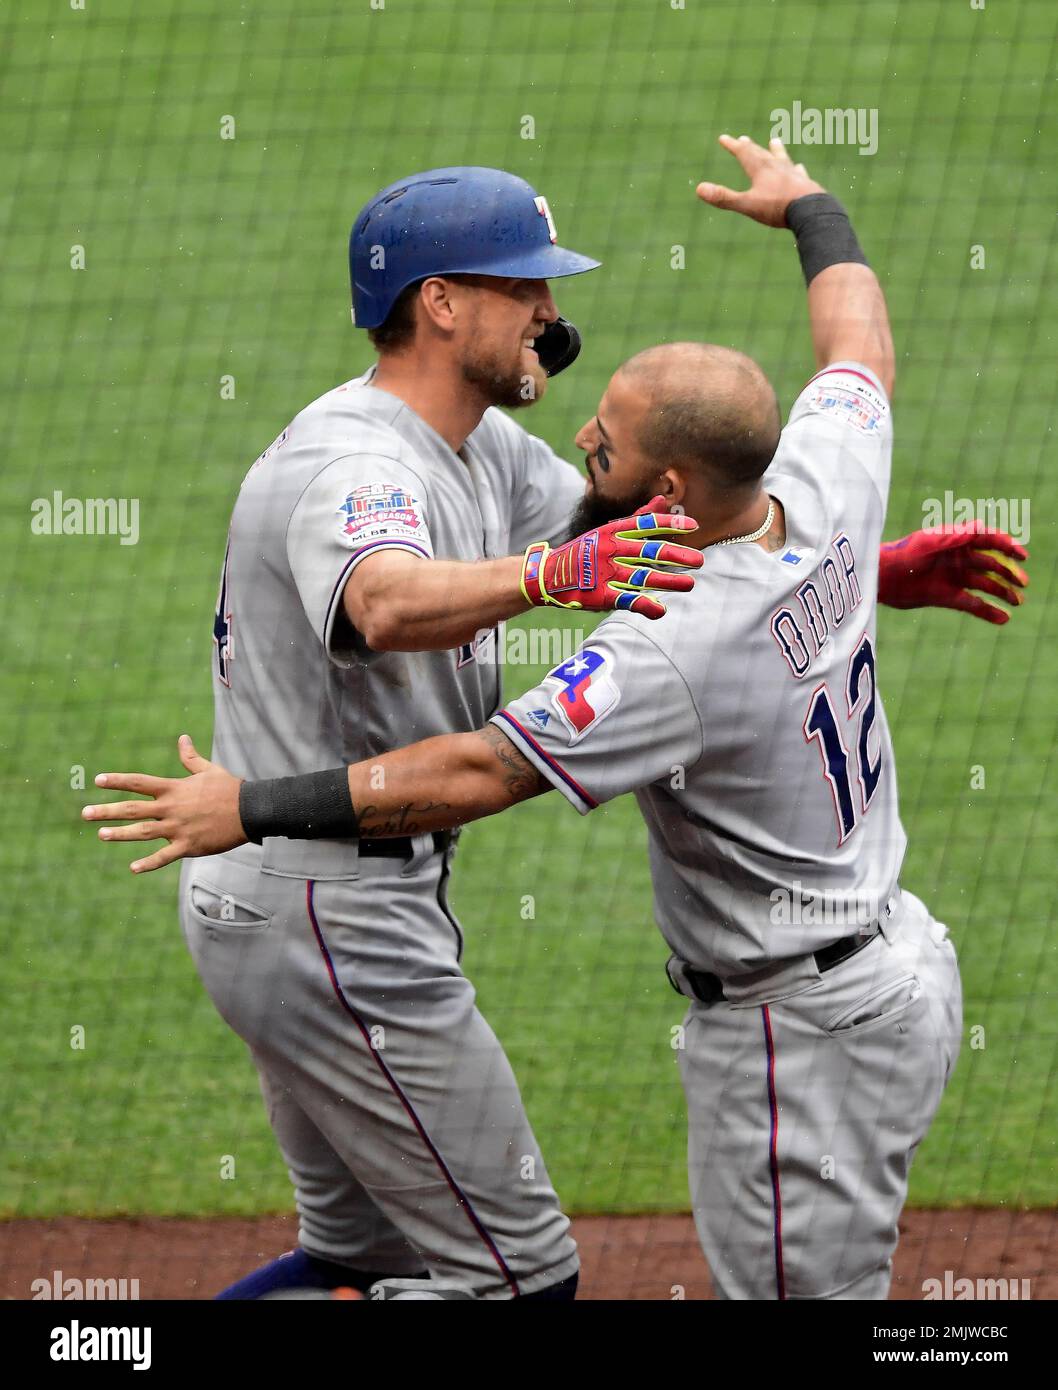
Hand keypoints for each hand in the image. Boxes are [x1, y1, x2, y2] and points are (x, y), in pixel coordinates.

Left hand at [82, 735, 246, 872]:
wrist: (250, 810)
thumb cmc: (230, 788)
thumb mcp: (208, 770)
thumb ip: (190, 758)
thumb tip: (182, 738)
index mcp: (174, 789)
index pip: (139, 782)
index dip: (117, 781)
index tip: (97, 780)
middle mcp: (171, 808)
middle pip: (133, 809)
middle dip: (107, 811)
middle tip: (85, 813)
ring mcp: (178, 828)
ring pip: (142, 832)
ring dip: (120, 834)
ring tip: (101, 835)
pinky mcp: (188, 845)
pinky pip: (164, 856)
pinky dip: (149, 863)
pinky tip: (133, 868)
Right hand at [520, 495, 703, 619]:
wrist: (547, 575)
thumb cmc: (583, 552)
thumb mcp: (606, 530)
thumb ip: (638, 518)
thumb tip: (661, 499)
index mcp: (612, 532)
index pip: (646, 524)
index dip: (671, 523)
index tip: (693, 525)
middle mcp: (610, 550)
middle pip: (649, 550)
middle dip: (677, 555)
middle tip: (698, 560)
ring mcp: (605, 573)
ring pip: (643, 576)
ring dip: (669, 581)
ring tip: (690, 583)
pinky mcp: (600, 596)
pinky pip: (627, 600)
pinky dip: (645, 605)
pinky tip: (660, 609)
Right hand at [697, 133, 824, 227]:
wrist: (810, 210)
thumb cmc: (777, 207)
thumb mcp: (747, 204)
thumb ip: (724, 198)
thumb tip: (698, 189)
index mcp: (760, 169)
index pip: (743, 152)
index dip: (732, 145)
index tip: (723, 138)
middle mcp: (776, 166)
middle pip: (760, 153)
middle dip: (750, 147)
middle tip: (743, 139)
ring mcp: (791, 173)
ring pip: (781, 158)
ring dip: (775, 150)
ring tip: (775, 141)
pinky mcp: (804, 183)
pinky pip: (798, 172)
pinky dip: (795, 169)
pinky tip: (798, 167)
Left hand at [878, 525, 1028, 623]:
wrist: (881, 578)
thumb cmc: (902, 555)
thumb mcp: (927, 543)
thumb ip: (954, 536)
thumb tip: (980, 526)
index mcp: (956, 541)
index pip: (988, 540)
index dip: (1007, 546)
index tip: (1021, 555)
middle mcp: (958, 559)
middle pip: (991, 564)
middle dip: (1009, 573)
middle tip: (1023, 583)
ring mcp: (954, 578)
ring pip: (986, 585)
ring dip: (1003, 592)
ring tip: (1017, 601)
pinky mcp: (947, 597)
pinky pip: (973, 605)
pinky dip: (988, 611)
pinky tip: (1003, 618)